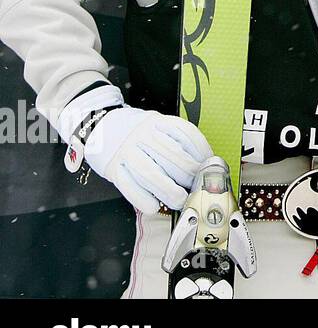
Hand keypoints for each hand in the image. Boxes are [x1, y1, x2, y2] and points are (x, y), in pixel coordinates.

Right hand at [83, 107, 212, 212]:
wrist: (98, 124)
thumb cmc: (134, 131)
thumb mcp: (155, 125)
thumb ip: (173, 139)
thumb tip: (202, 162)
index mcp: (156, 121)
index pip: (185, 134)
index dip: (201, 152)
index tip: (209, 166)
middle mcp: (141, 135)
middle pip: (171, 156)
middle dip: (189, 175)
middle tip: (196, 187)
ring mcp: (125, 152)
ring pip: (150, 173)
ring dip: (169, 190)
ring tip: (180, 200)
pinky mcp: (112, 168)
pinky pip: (128, 186)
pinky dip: (142, 198)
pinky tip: (153, 205)